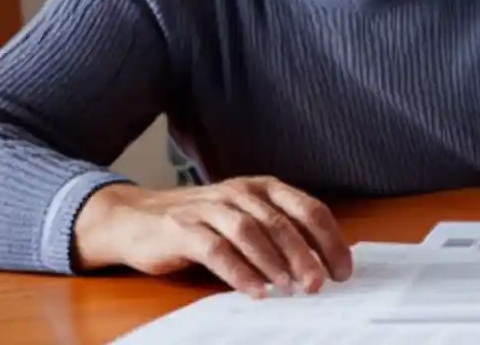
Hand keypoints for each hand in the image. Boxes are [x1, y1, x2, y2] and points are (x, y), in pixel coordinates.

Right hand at [73, 178, 352, 297]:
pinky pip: (217, 250)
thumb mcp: (245, 218)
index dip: (330, 240)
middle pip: (283, 223)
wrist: (136, 218)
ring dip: (276, 263)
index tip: (343, 270)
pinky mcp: (183, 228)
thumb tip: (321, 264)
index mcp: (264, 188)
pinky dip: (240, 272)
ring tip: (292, 289)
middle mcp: (241, 192)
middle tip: (320, 284)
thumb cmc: (202, 223)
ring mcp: (210, 208)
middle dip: (306, 255)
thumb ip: (279, 232)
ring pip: (252, 232)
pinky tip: (256, 291)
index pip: (309, 209)